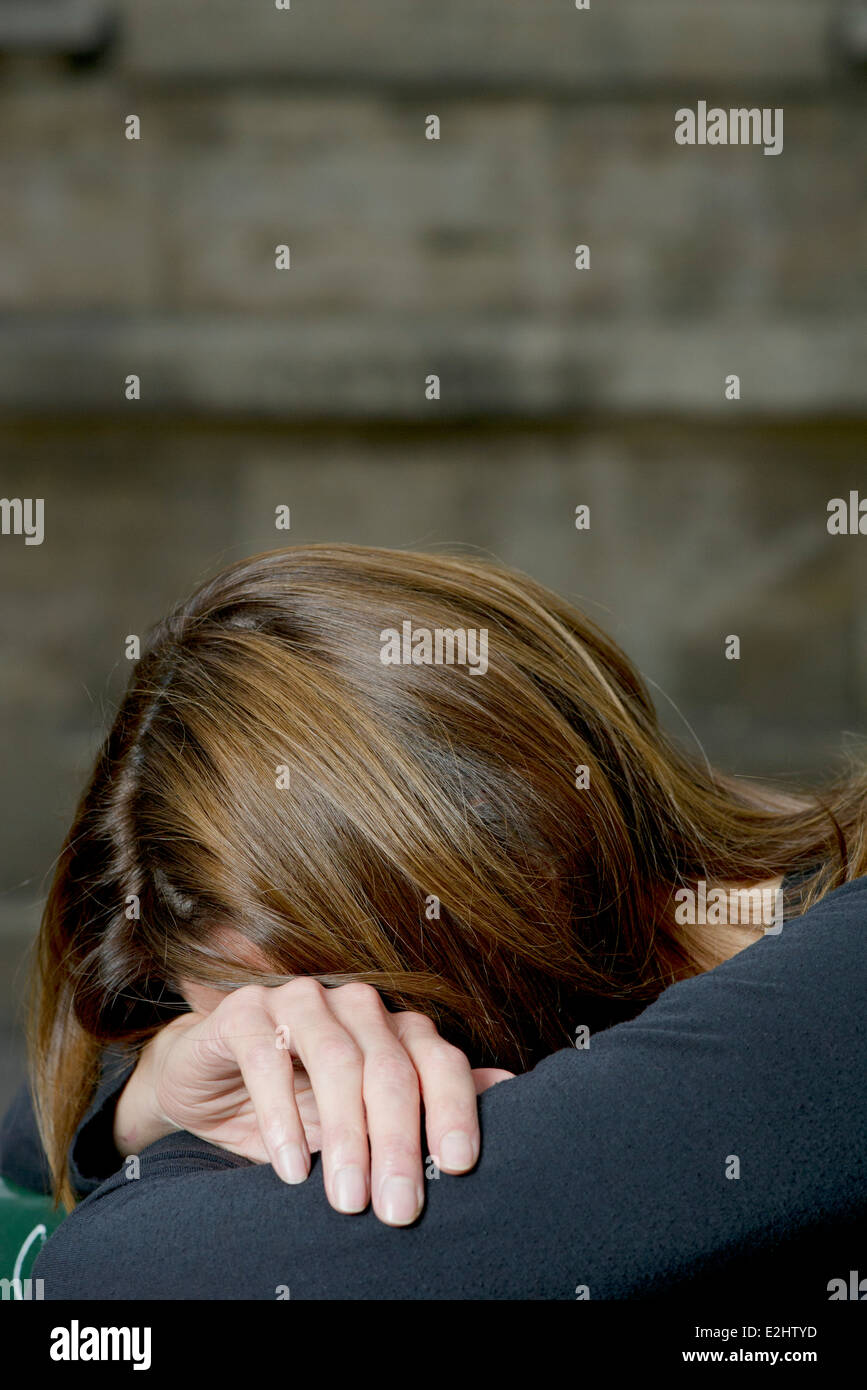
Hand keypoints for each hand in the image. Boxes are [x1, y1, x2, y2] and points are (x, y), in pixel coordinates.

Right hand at [113, 979, 512, 1225]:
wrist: (210, 1079)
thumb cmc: (301, 1101)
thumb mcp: (366, 1118)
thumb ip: (430, 1102)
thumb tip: (510, 1090)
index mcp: (395, 1029)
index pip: (438, 1061)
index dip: (454, 1109)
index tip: (458, 1166)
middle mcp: (356, 1007)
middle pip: (391, 1069)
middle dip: (398, 1143)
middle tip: (398, 1208)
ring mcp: (301, 1000)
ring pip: (338, 1059)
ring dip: (346, 1134)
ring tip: (347, 1199)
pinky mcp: (246, 1011)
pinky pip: (269, 1057)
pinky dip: (282, 1116)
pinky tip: (291, 1166)